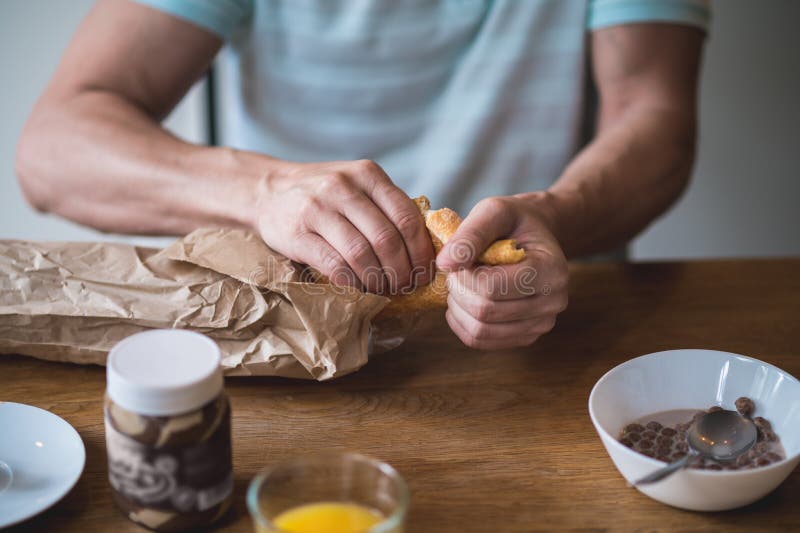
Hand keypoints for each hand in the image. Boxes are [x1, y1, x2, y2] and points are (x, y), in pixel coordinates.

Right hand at [255, 159, 433, 292]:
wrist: (267, 190)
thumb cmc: (322, 193)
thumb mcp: (357, 185)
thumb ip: (386, 205)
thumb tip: (425, 245)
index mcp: (367, 175)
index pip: (407, 217)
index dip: (420, 251)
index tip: (424, 271)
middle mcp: (344, 187)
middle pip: (387, 239)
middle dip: (402, 271)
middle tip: (404, 286)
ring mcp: (318, 209)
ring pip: (362, 254)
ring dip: (378, 280)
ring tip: (383, 289)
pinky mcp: (298, 233)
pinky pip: (335, 266)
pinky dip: (352, 283)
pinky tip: (358, 288)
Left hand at [437, 194, 568, 349]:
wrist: (533, 235)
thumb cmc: (513, 221)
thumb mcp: (493, 211)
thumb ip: (470, 234)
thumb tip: (445, 264)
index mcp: (551, 269)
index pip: (492, 287)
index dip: (463, 275)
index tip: (460, 258)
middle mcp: (553, 302)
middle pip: (485, 312)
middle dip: (458, 291)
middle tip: (457, 271)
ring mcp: (541, 323)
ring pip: (481, 332)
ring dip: (458, 308)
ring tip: (460, 285)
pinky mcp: (526, 335)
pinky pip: (482, 341)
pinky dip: (462, 323)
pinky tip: (462, 301)